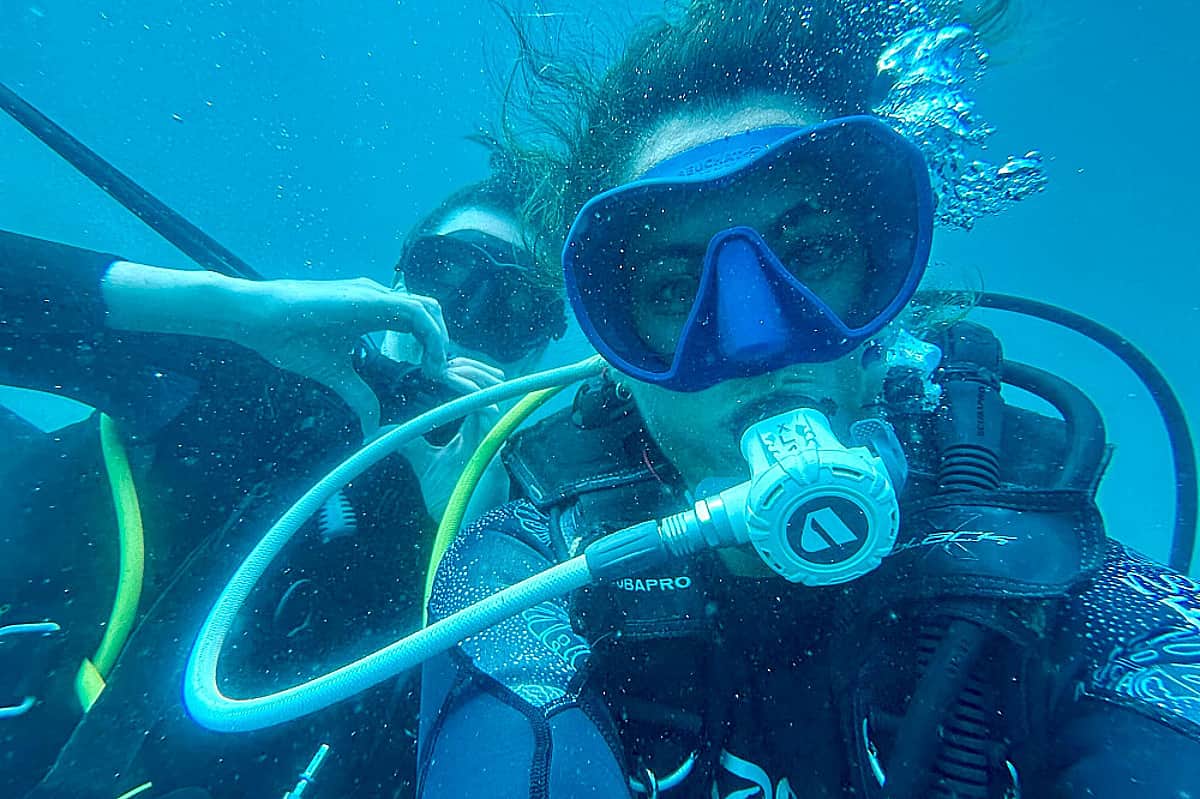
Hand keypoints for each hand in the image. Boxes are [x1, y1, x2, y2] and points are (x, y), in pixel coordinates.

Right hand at [239, 277, 449, 435]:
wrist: (259, 317)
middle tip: (440, 375)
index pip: (417, 324)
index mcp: (372, 313)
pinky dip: (430, 336)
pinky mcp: (369, 297)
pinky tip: (428, 361)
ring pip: (428, 309)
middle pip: (430, 313)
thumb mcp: (334, 374)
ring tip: (437, 370)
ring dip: (440, 341)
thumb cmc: (288, 338)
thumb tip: (370, 425)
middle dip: (442, 344)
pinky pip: (415, 311)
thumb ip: (357, 395)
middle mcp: (378, 299)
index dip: (431, 348)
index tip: (432, 376)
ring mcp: (375, 295)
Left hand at [400, 357, 510, 522]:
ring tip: (450, 370)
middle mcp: (489, 430)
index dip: (467, 375)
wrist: (462, 528)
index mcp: (477, 431)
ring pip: (496, 392)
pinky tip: (455, 386)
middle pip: (494, 386)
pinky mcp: (494, 447)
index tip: (443, 367)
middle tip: (448, 363)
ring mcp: (494, 437)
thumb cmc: (450, 500)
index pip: (479, 393)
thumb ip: (409, 444)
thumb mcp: (425, 465)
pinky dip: (475, 394)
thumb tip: (378, 431)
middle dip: (474, 368)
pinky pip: (490, 412)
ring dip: (474, 376)